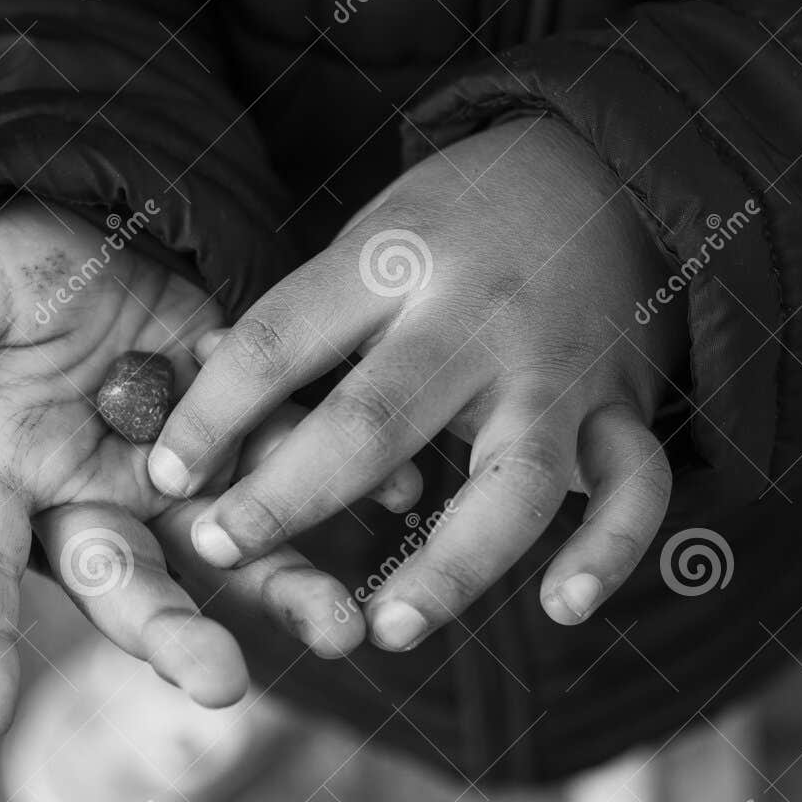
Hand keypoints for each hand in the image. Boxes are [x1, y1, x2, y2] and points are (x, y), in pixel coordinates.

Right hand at [0, 198, 402, 739]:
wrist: (90, 221)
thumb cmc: (4, 269)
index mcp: (9, 478)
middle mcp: (95, 496)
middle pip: (127, 581)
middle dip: (171, 633)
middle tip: (219, 682)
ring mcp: (177, 470)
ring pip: (231, 543)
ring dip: (287, 585)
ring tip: (349, 625)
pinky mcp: (247, 427)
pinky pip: (298, 457)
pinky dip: (354, 475)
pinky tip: (409, 490)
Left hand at [146, 117, 684, 649]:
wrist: (605, 173)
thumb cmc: (455, 228)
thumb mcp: (371, 242)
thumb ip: (302, 327)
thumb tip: (187, 410)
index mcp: (395, 263)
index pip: (281, 339)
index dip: (212, 412)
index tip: (164, 480)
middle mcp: (477, 318)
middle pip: (377, 418)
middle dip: (291, 495)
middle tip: (221, 550)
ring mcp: (559, 370)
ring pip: (514, 478)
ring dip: (451, 563)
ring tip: (387, 628)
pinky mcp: (623, 408)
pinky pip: (637, 488)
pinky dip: (609, 549)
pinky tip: (562, 607)